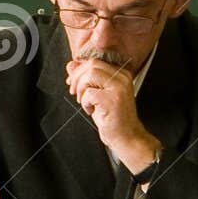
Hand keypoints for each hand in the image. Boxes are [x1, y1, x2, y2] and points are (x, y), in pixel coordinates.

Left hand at [66, 57, 156, 172]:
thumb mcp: (97, 94)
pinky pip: (89, 93)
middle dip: (77, 78)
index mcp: (121, 73)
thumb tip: (71, 65)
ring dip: (81, 90)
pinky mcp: (112, 99)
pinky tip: (91, 110)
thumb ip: (85, 78)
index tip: (72, 82)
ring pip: (89, 75)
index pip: (95, 62)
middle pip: (91, 65)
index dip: (79, 70)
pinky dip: (85, 103)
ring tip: (85, 103)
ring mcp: (119, 88)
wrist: (127, 137)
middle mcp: (122, 77)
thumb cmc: (112, 117)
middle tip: (74, 92)